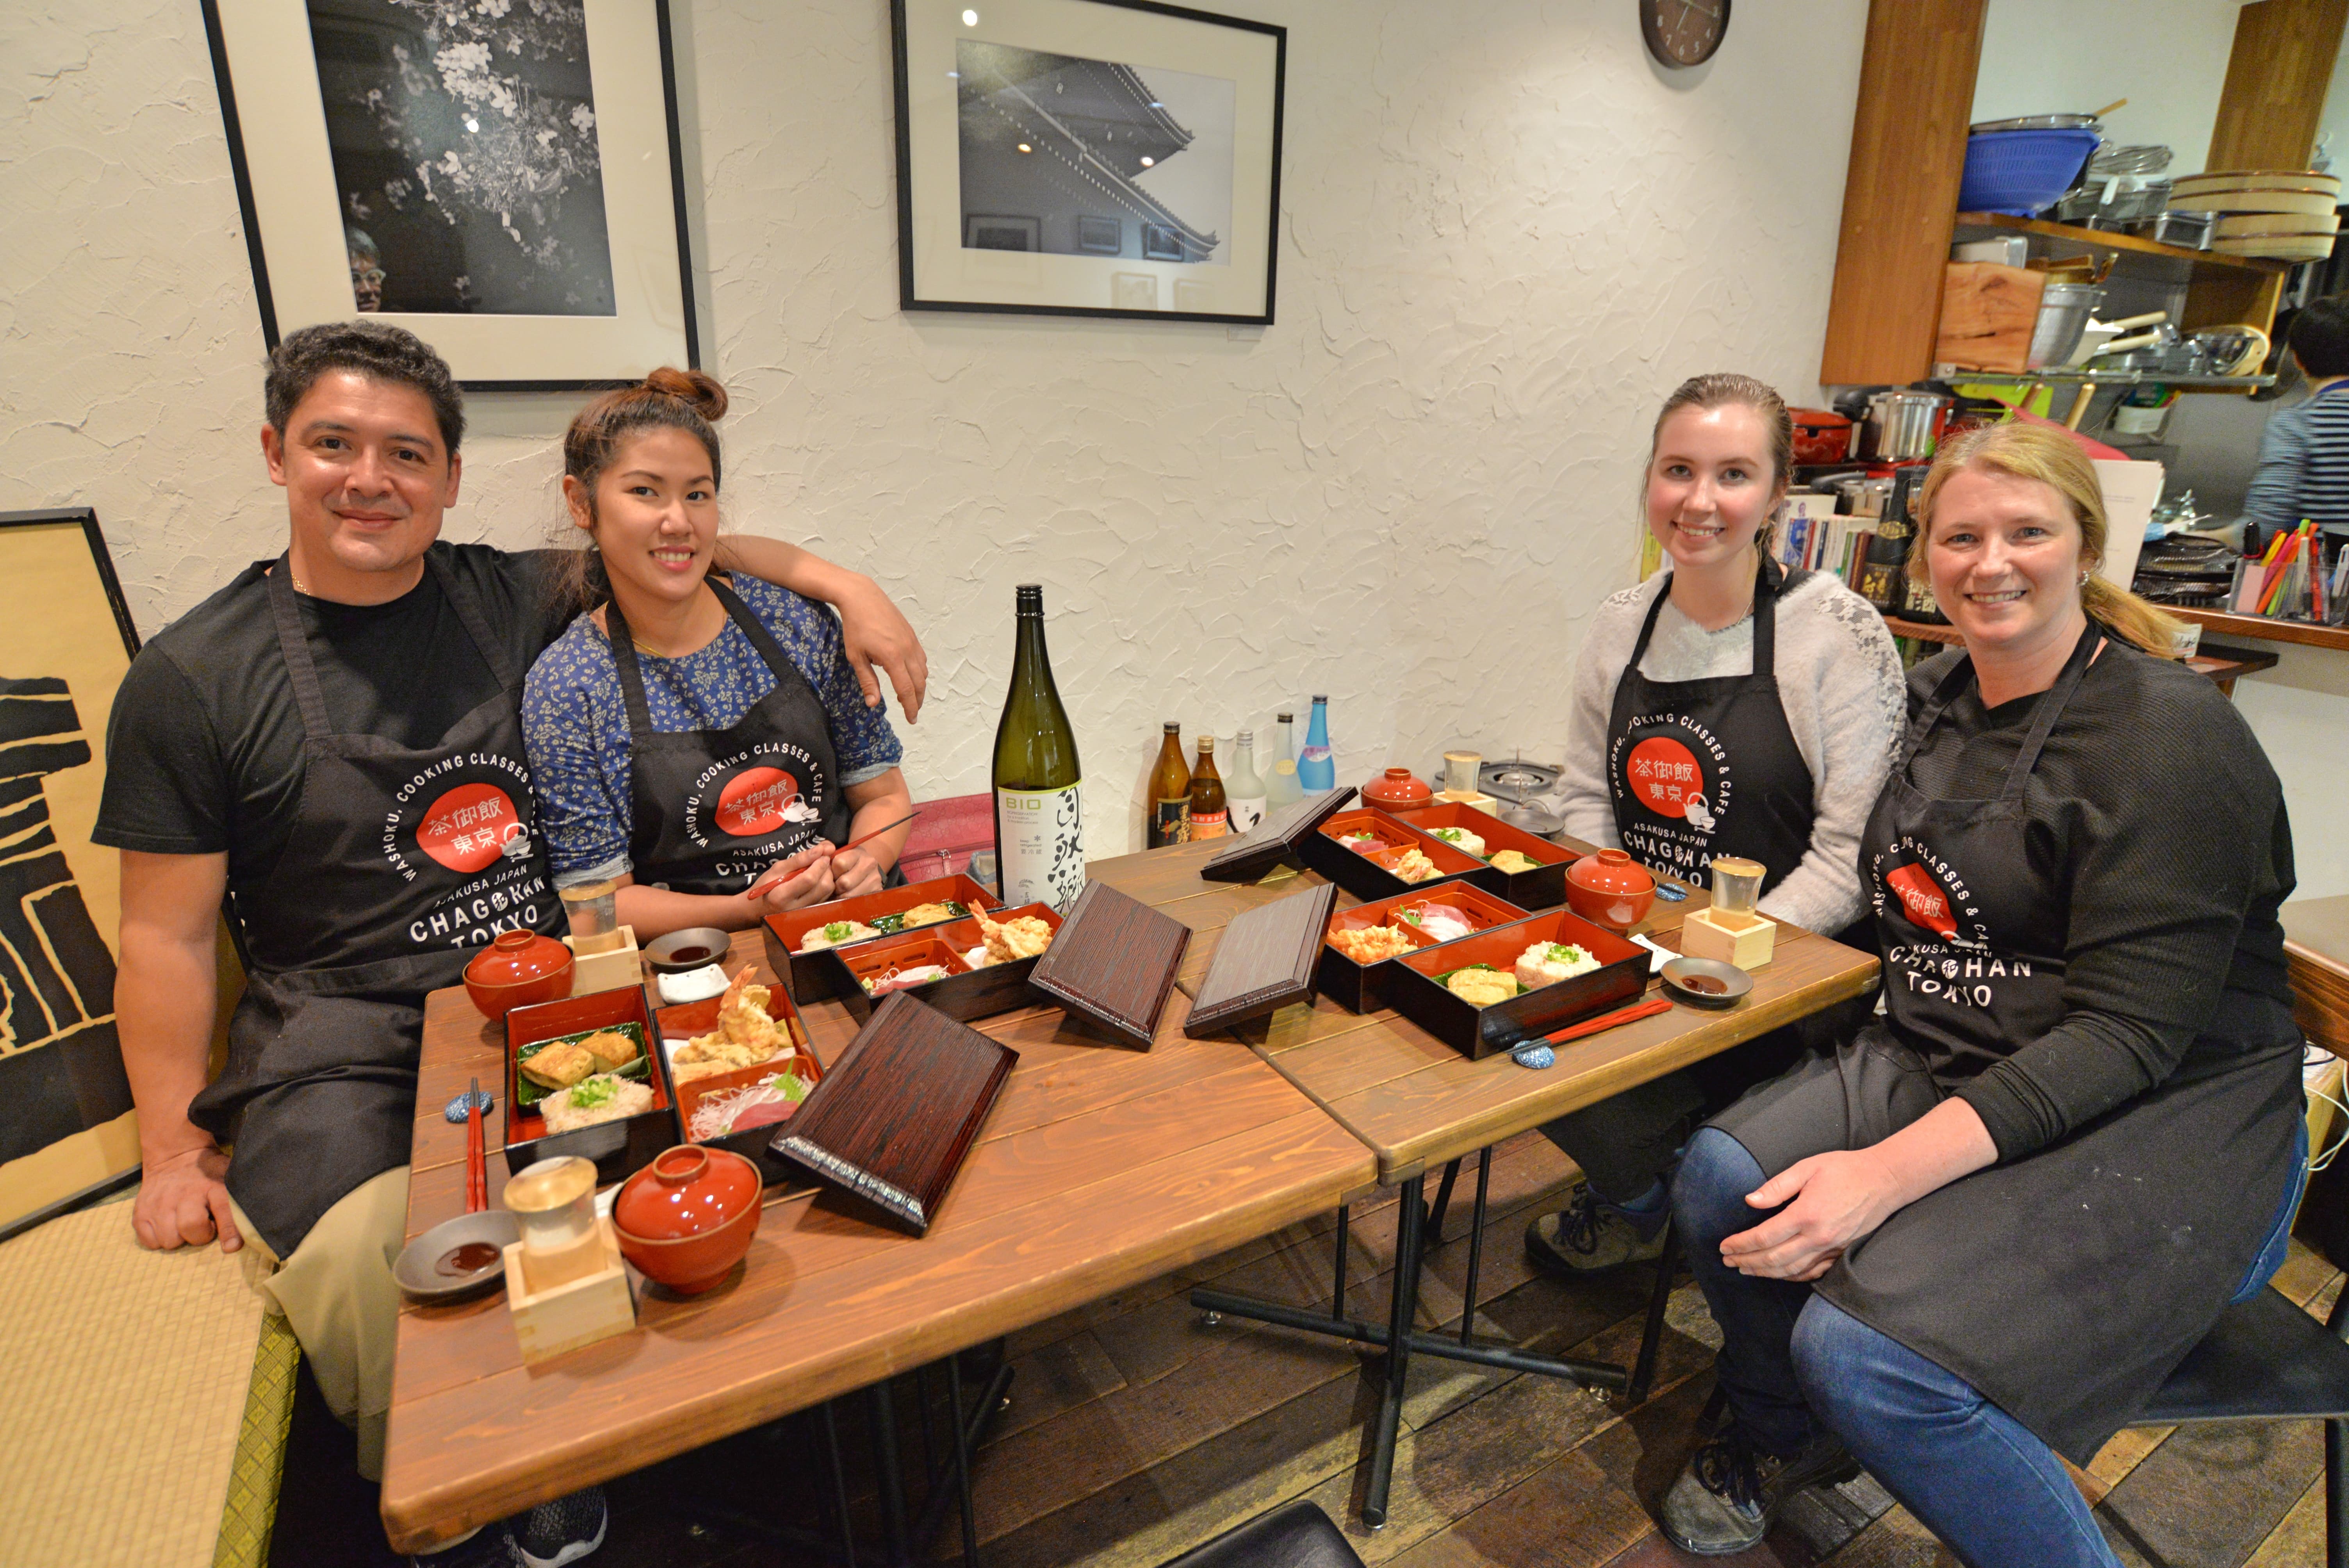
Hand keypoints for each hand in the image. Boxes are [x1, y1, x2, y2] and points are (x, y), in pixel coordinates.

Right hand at [133, 1144, 240, 1252]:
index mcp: (213, 1186)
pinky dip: (158, 1239)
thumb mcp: (228, 1180)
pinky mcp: (140, 1211)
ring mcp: (160, 1203)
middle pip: (190, 1227)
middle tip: (202, 1226)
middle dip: (199, 1235)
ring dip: (178, 1238)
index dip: (229, 1230)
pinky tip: (167, 1225)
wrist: (175, 1156)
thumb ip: (236, 1206)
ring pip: (169, 1239)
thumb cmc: (208, 1175)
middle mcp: (184, 1194)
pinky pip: (149, 1241)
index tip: (230, 1247)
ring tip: (182, 1224)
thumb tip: (241, 1238)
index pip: (223, 1209)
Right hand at [748, 845, 836, 912]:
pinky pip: (827, 897)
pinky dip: (827, 884)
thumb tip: (821, 849)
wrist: (759, 909)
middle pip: (823, 886)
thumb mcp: (777, 868)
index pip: (809, 879)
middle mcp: (795, 907)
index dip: (819, 863)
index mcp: (782, 895)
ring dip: (829, 876)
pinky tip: (819, 878)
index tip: (822, 852)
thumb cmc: (766, 886)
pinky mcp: (812, 913)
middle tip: (822, 859)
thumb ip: (799, 859)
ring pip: (828, 892)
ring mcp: (805, 912)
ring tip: (820, 868)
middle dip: (827, 869)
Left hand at [828, 845, 887, 897]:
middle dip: (835, 885)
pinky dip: (848, 902)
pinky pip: (856, 902)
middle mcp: (870, 864)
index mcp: (858, 852)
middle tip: (835, 884)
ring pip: (849, 895)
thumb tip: (825, 850)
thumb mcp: (836, 852)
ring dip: (840, 895)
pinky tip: (848, 896)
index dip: (832, 870)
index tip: (832, 871)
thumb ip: (825, 847)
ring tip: (840, 891)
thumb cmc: (845, 862)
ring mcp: (875, 879)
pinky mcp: (876, 892)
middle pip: (844, 882)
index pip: (839, 863)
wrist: (864, 868)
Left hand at [834, 574, 927, 723]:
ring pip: (923, 671)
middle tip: (911, 713)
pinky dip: (919, 672)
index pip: (906, 690)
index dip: (910, 707)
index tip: (911, 719)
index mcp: (892, 658)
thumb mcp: (856, 656)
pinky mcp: (912, 635)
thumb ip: (867, 681)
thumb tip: (873, 704)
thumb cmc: (855, 626)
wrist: (862, 597)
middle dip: (917, 701)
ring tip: (908, 696)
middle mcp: (907, 650)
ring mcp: (912, 642)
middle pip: (919, 683)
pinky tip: (909, 675)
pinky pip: (922, 659)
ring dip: (919, 687)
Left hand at [1719, 1148, 1905, 1282]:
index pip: (1764, 1237)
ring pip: (1792, 1270)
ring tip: (1745, 1270)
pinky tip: (1778, 1274)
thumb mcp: (1807, 1167)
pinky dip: (1792, 1277)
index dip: (1741, 1244)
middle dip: (1747, 1262)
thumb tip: (1750, 1200)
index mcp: (1806, 1214)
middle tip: (1727, 1261)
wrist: (1885, 1180)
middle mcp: (1818, 1237)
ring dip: (1765, 1272)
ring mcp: (1832, 1248)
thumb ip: (1777, 1187)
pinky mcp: (1842, 1252)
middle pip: (1774, 1259)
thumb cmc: (1844, 1169)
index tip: (1724, 1246)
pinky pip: (1813, 1272)